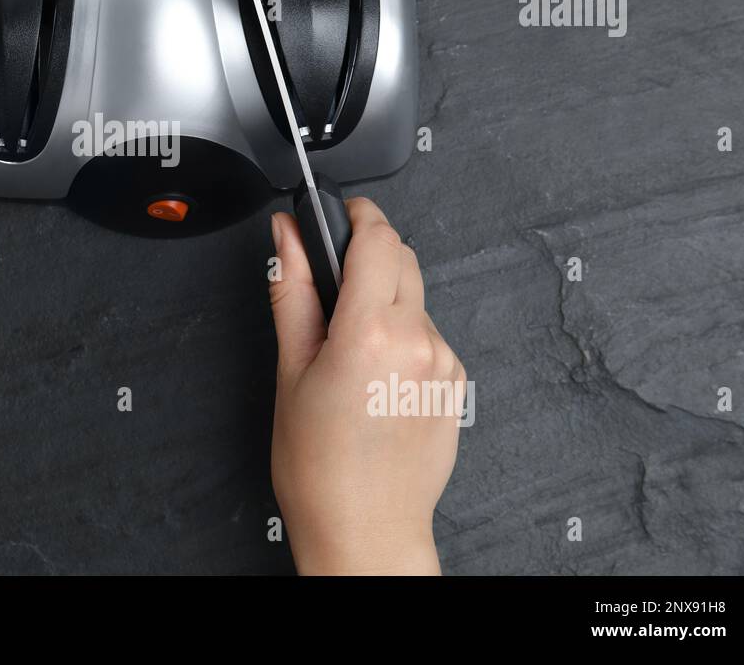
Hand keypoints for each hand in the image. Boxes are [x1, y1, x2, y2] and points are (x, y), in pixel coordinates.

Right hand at [268, 198, 464, 574]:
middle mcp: (418, 340)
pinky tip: (376, 374)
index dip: (356, 214)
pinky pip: (429, 332)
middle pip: (402, 256)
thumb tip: (287, 237)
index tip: (340, 213)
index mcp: (370, 332)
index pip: (377, 237)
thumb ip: (292, 291)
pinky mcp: (456, 380)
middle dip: (368, 253)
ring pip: (415, 296)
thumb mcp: (290, 371)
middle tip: (331, 286)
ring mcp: (444, 360)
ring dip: (385, 298)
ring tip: (350, 350)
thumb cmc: (320, 466)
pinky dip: (403, 334)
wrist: (365, 529)